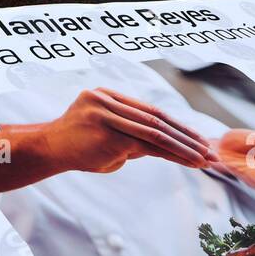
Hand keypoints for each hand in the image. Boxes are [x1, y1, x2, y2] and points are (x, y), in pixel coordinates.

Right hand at [0, 88, 220, 193]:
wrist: (46, 152)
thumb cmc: (76, 149)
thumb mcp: (107, 140)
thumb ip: (132, 138)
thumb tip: (164, 147)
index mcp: (109, 95)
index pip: (151, 111)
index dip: (177, 126)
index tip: (198, 139)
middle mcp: (108, 98)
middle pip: (156, 117)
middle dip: (186, 135)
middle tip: (208, 150)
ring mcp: (106, 111)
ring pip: (154, 130)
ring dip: (183, 146)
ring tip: (203, 158)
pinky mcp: (106, 129)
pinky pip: (144, 142)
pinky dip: (169, 152)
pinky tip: (186, 161)